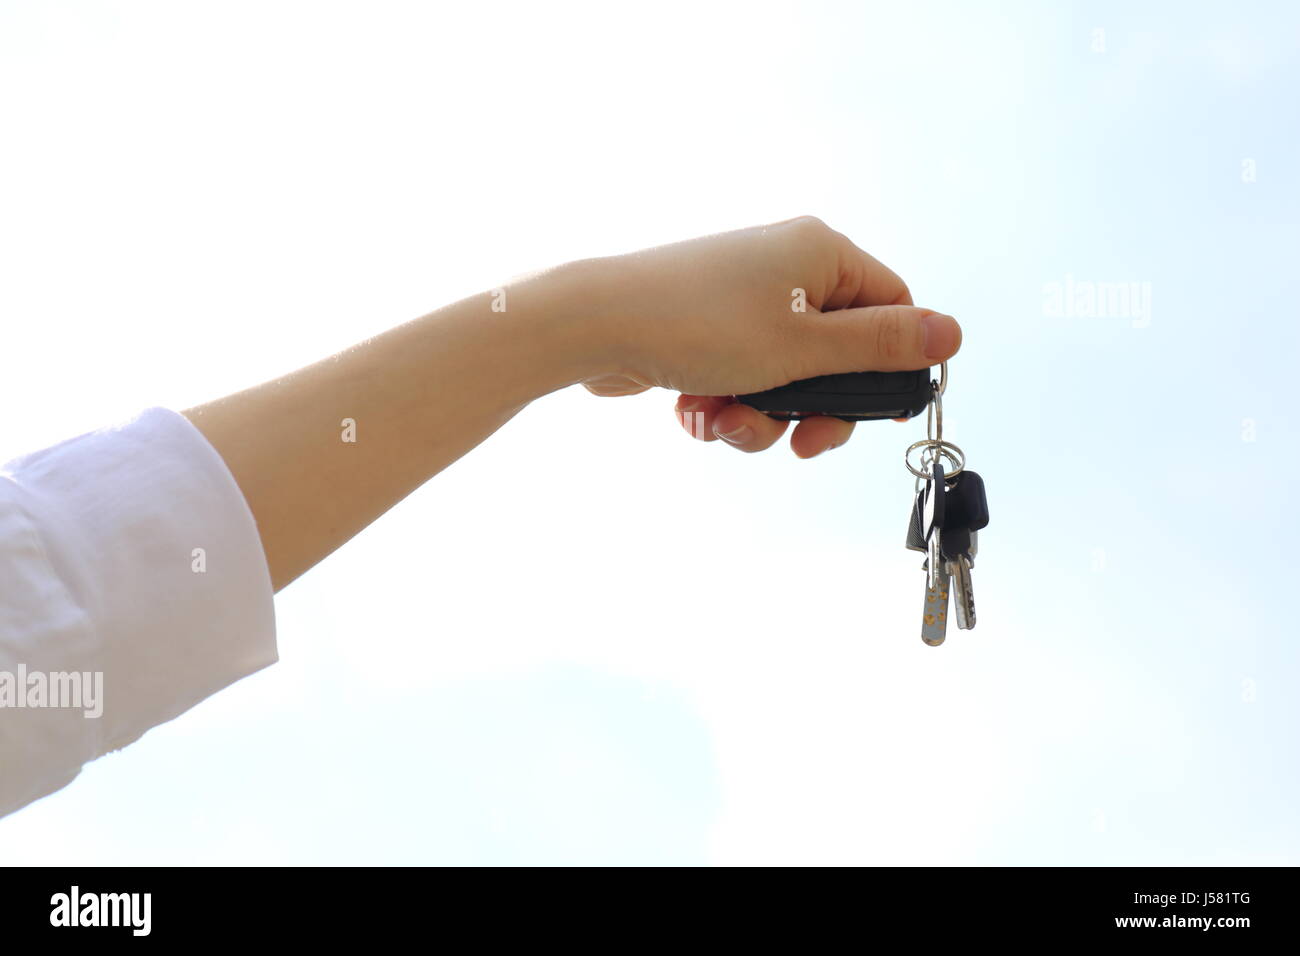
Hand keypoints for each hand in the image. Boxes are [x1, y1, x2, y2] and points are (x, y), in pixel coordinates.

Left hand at [576, 216, 960, 457]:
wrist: (591, 326)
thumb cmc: (696, 325)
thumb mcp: (803, 346)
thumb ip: (879, 346)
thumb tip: (952, 333)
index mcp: (820, 254)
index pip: (890, 308)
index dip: (886, 368)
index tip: (869, 413)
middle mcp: (784, 269)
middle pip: (838, 355)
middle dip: (813, 408)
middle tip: (800, 443)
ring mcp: (742, 301)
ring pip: (785, 379)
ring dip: (761, 417)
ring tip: (724, 421)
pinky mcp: (707, 331)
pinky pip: (742, 380)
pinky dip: (725, 405)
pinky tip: (695, 412)